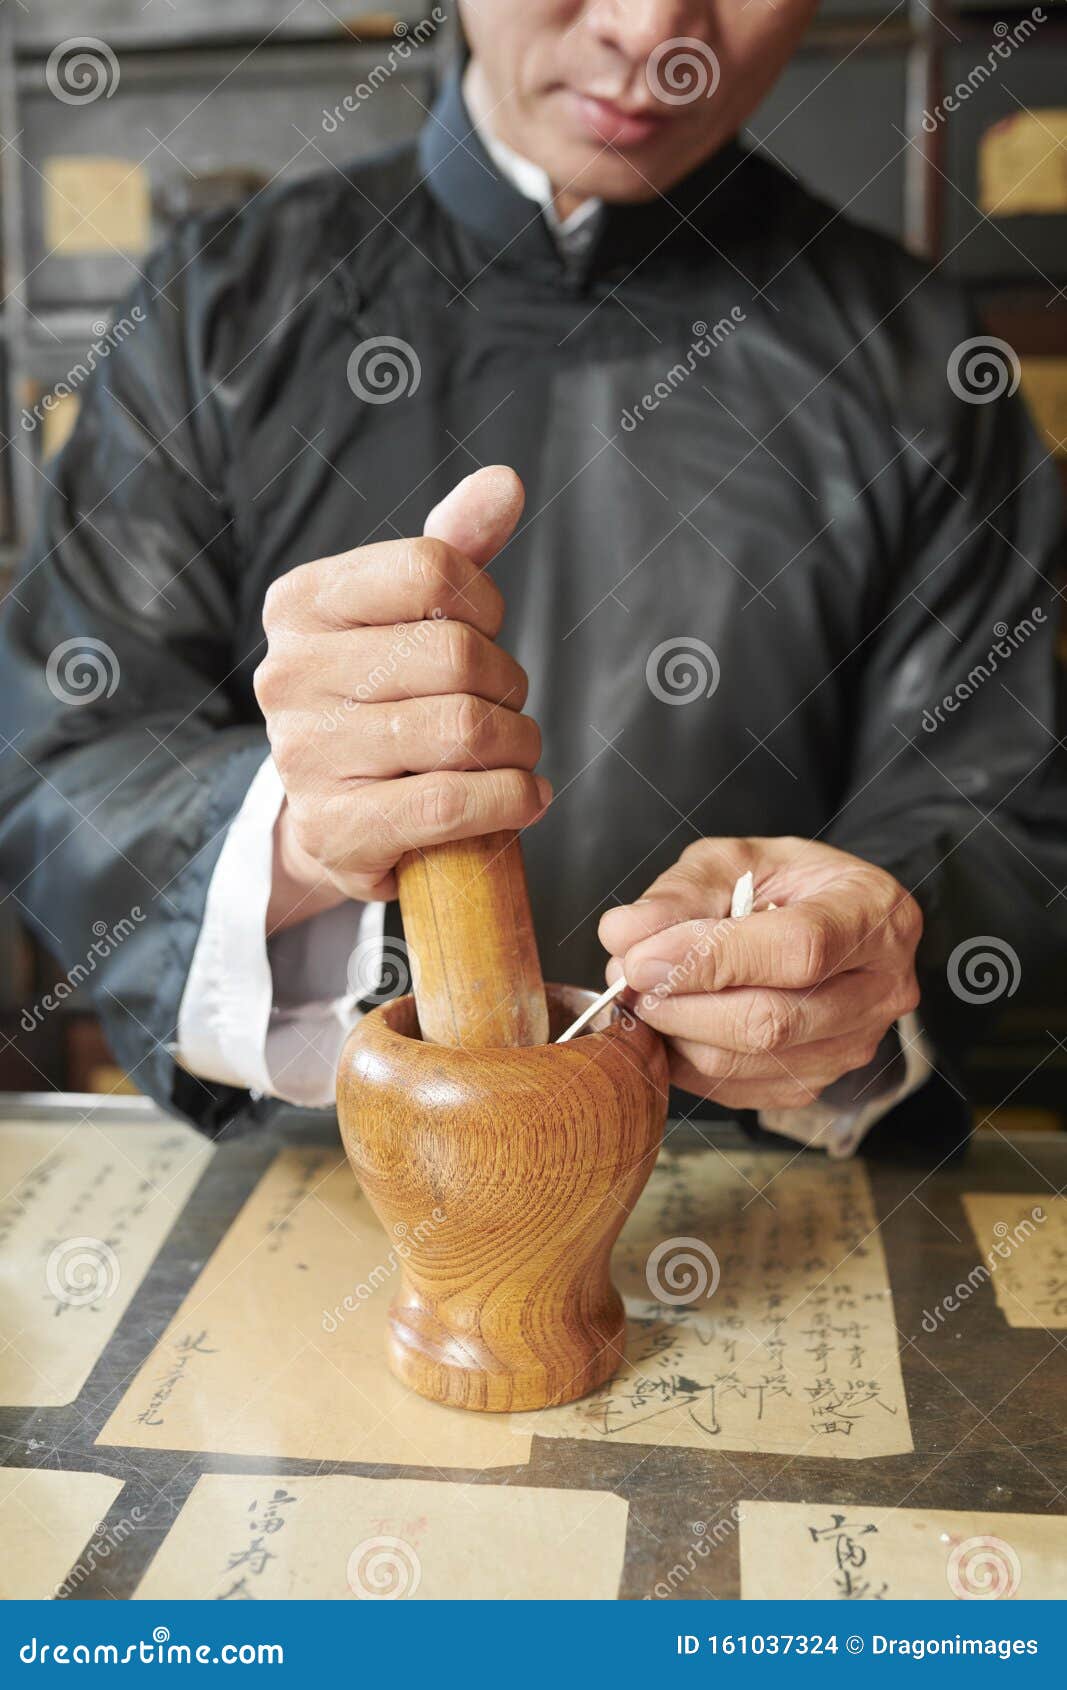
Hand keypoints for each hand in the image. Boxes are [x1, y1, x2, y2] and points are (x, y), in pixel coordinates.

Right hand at [254, 466, 549, 927]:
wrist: (334, 817)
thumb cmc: (383, 700)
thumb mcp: (407, 616)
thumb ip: (455, 546)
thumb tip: (504, 483)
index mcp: (301, 602)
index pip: (432, 570)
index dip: (485, 604)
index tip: (484, 632)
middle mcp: (288, 674)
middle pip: (457, 655)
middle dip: (508, 683)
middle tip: (502, 705)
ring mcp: (305, 756)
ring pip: (464, 730)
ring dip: (518, 745)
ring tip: (512, 752)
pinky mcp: (336, 829)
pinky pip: (452, 803)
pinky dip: (511, 799)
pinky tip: (522, 796)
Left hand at [598, 838, 921, 1109]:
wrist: (826, 922)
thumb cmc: (786, 884)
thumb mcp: (736, 861)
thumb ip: (680, 893)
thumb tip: (623, 935)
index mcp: (874, 913)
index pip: (799, 949)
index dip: (712, 959)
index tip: (644, 958)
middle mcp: (879, 988)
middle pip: (774, 1020)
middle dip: (682, 1004)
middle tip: (629, 978)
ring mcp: (854, 1044)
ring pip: (751, 1062)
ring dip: (677, 1034)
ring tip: (642, 995)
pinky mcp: (818, 1082)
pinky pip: (740, 1088)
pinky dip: (688, 1062)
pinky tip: (670, 1025)